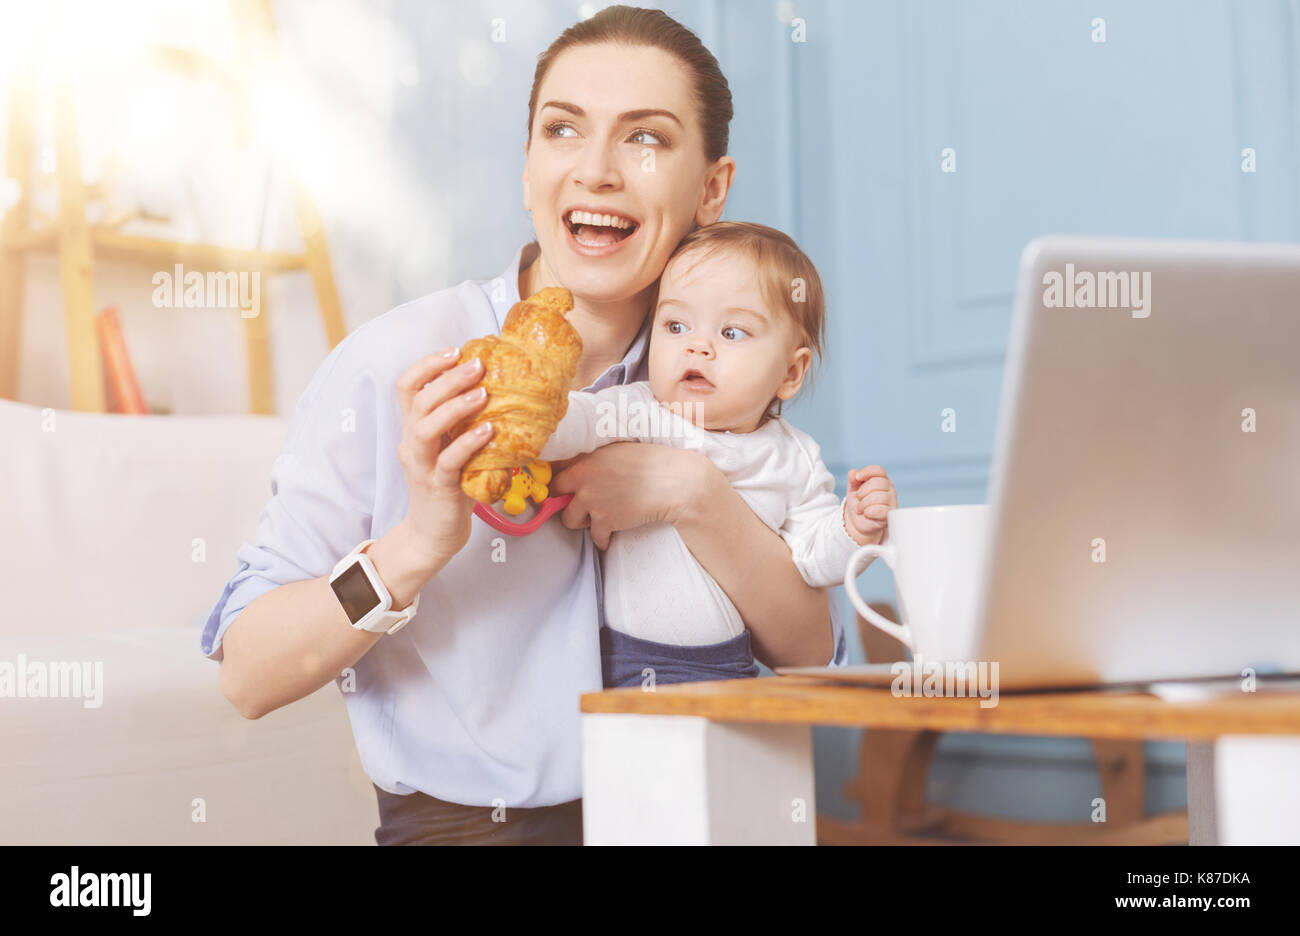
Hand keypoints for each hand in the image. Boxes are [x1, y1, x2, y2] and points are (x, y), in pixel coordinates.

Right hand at [395, 349, 493, 567]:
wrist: (433, 534)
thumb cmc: (448, 486)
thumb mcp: (450, 448)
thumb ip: (460, 424)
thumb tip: (495, 390)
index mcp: (412, 429)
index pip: (406, 387)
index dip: (426, 365)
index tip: (454, 351)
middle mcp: (411, 444)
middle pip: (418, 401)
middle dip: (447, 378)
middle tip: (477, 365)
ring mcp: (422, 466)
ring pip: (425, 428)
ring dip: (455, 406)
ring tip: (483, 393)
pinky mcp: (438, 487)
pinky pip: (449, 461)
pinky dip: (467, 443)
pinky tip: (488, 431)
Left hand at [550, 442, 710, 548]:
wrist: (670, 482)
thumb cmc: (649, 461)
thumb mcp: (614, 450)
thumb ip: (592, 459)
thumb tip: (577, 466)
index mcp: (584, 462)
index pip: (555, 476)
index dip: (560, 486)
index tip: (565, 492)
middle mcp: (583, 482)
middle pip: (557, 501)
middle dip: (568, 505)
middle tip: (583, 506)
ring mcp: (593, 503)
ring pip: (570, 521)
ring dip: (584, 522)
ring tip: (600, 518)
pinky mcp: (606, 522)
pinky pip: (595, 538)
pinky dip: (603, 540)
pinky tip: (611, 535)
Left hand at [844, 465, 896, 545]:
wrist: (858, 521)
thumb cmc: (858, 503)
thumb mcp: (853, 489)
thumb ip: (853, 479)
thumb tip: (853, 473)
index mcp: (882, 479)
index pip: (878, 470)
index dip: (866, 472)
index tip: (856, 478)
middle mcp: (890, 489)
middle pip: (878, 483)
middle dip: (863, 491)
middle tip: (858, 499)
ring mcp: (892, 502)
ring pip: (879, 497)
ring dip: (864, 504)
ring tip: (860, 508)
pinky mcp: (890, 515)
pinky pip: (880, 510)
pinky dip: (868, 512)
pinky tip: (866, 514)